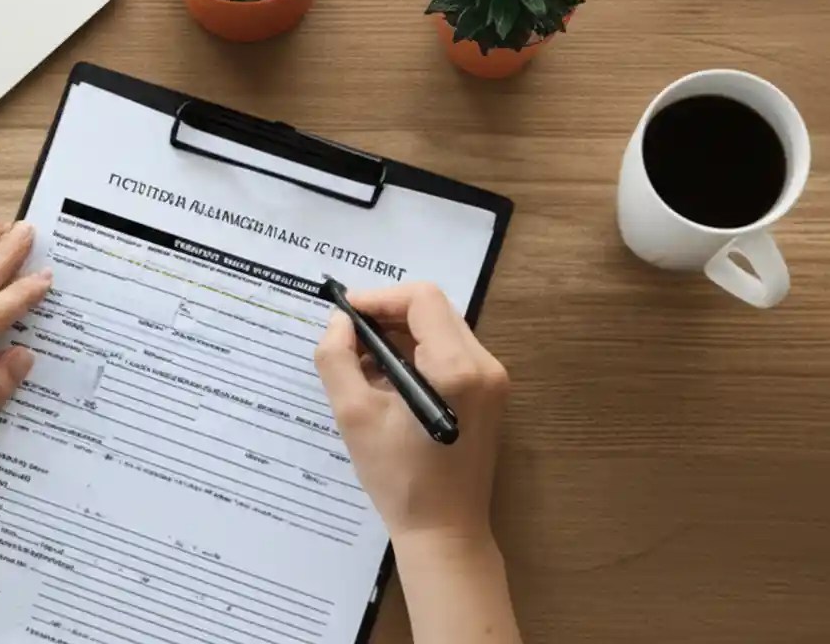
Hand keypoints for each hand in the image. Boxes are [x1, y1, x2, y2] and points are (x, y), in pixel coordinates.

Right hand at [313, 283, 508, 542]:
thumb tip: (338, 323)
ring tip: (363, 364)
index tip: (344, 316)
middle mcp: (484, 365)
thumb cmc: (398, 478)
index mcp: (456, 367)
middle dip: (387, 315)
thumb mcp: (354, 416)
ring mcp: (492, 380)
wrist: (444, 531)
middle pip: (433, 310)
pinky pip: (451, 354)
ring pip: (441, 330)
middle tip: (349, 338)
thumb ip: (337, 359)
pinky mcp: (489, 395)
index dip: (379, 298)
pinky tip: (388, 381)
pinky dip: (417, 355)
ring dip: (401, 335)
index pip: (421, 299)